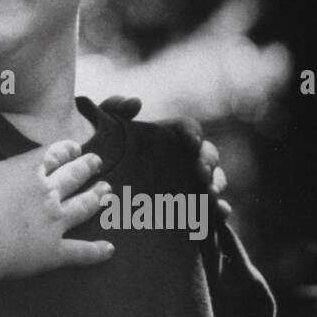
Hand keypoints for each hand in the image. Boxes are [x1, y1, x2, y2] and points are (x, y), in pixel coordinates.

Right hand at [0, 101, 113, 277]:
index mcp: (27, 169)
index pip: (54, 154)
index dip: (66, 150)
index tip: (76, 147)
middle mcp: (47, 192)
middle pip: (73, 177)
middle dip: (87, 168)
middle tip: (99, 163)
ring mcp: (54, 223)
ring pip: (83, 208)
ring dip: (97, 199)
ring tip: (108, 193)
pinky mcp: (54, 252)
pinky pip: (81, 252)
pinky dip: (97, 252)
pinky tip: (110, 249)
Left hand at [98, 96, 230, 219]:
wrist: (96, 185)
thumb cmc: (102, 148)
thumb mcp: (103, 126)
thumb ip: (114, 108)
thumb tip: (136, 103)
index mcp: (168, 134)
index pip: (189, 128)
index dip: (193, 133)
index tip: (190, 142)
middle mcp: (184, 157)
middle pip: (208, 154)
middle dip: (208, 162)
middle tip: (202, 173)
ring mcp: (189, 182)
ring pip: (214, 180)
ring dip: (216, 185)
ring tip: (210, 195)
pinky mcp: (189, 205)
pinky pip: (210, 207)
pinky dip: (220, 209)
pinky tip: (220, 214)